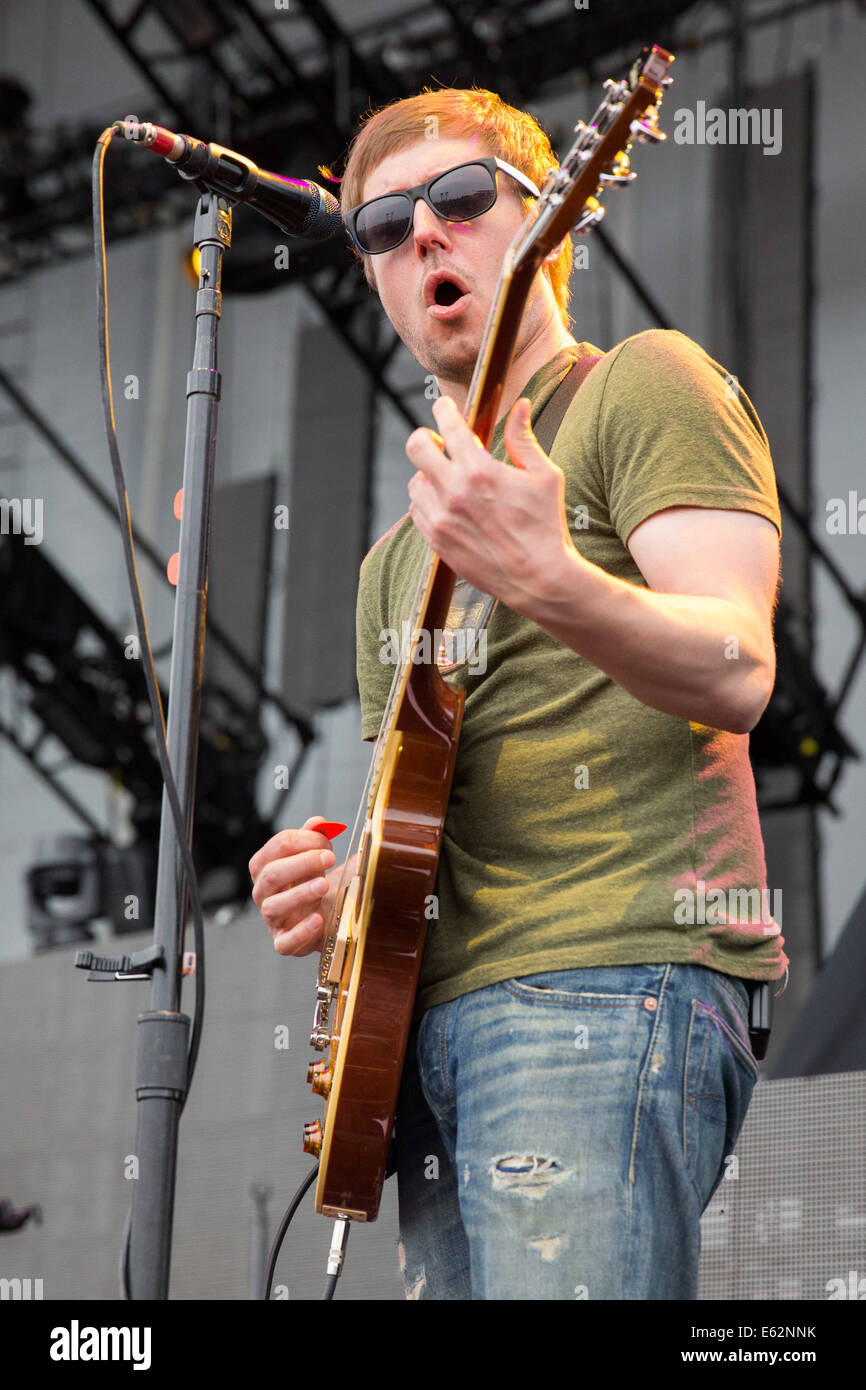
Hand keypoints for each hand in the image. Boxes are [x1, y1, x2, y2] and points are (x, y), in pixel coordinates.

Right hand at [249, 816, 336, 956]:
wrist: (328, 915)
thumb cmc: (316, 883)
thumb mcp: (316, 858)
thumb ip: (315, 839)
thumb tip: (319, 822)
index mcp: (266, 866)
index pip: (276, 846)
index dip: (303, 840)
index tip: (327, 841)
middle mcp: (263, 892)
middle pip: (271, 874)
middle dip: (301, 862)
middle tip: (329, 857)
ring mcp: (271, 919)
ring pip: (273, 906)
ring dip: (300, 893)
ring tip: (324, 885)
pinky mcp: (284, 942)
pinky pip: (285, 942)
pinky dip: (301, 931)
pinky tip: (319, 919)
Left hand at [405, 394, 575, 611]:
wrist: (539, 578)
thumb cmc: (546, 526)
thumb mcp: (545, 477)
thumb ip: (524, 439)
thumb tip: (520, 405)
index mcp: (480, 470)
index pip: (449, 426)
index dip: (443, 410)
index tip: (444, 407)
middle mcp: (454, 492)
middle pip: (416, 447)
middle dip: (425, 437)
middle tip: (438, 442)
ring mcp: (441, 518)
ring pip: (415, 482)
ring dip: (428, 475)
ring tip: (449, 480)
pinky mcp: (437, 541)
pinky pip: (417, 512)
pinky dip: (427, 503)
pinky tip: (447, 505)